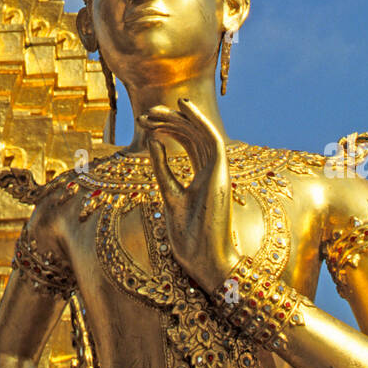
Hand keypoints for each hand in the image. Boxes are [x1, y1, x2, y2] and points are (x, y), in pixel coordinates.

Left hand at [138, 98, 239, 294]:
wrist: (205, 260)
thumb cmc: (189, 236)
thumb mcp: (169, 194)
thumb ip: (163, 169)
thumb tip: (153, 141)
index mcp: (202, 176)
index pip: (187, 142)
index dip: (168, 128)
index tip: (145, 123)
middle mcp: (212, 170)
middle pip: (192, 135)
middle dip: (170, 121)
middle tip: (146, 115)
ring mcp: (218, 171)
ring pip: (200, 133)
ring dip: (178, 118)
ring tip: (154, 111)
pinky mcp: (221, 173)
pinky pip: (212, 138)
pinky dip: (199, 120)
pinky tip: (184, 107)